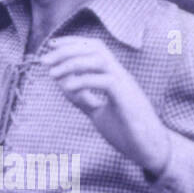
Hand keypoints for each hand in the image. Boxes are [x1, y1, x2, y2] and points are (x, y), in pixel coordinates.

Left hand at [41, 36, 169, 175]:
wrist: (149, 150)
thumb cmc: (126, 132)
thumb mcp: (98, 113)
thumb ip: (83, 99)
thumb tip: (63, 84)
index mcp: (114, 76)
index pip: (94, 48)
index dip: (73, 43)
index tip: (51, 45)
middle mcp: (121, 75)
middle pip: (95, 48)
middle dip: (67, 50)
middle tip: (44, 61)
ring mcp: (125, 85)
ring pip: (99, 59)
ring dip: (72, 63)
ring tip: (52, 73)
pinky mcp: (127, 99)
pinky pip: (104, 81)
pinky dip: (83, 81)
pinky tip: (68, 88)